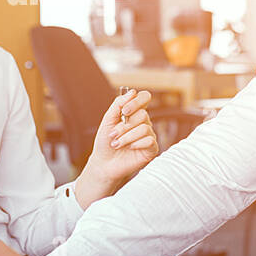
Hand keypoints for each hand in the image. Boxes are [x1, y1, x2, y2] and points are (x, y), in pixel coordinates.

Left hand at [75, 88, 158, 208]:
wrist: (103, 163)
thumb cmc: (105, 141)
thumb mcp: (108, 120)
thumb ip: (118, 104)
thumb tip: (133, 92)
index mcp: (134, 113)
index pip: (144, 97)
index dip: (136, 101)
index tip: (124, 111)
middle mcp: (144, 123)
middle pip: (143, 115)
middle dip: (125, 126)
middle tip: (113, 134)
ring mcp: (149, 135)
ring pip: (145, 128)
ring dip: (126, 137)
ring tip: (116, 144)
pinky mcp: (152, 149)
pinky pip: (150, 140)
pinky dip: (136, 144)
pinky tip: (129, 149)